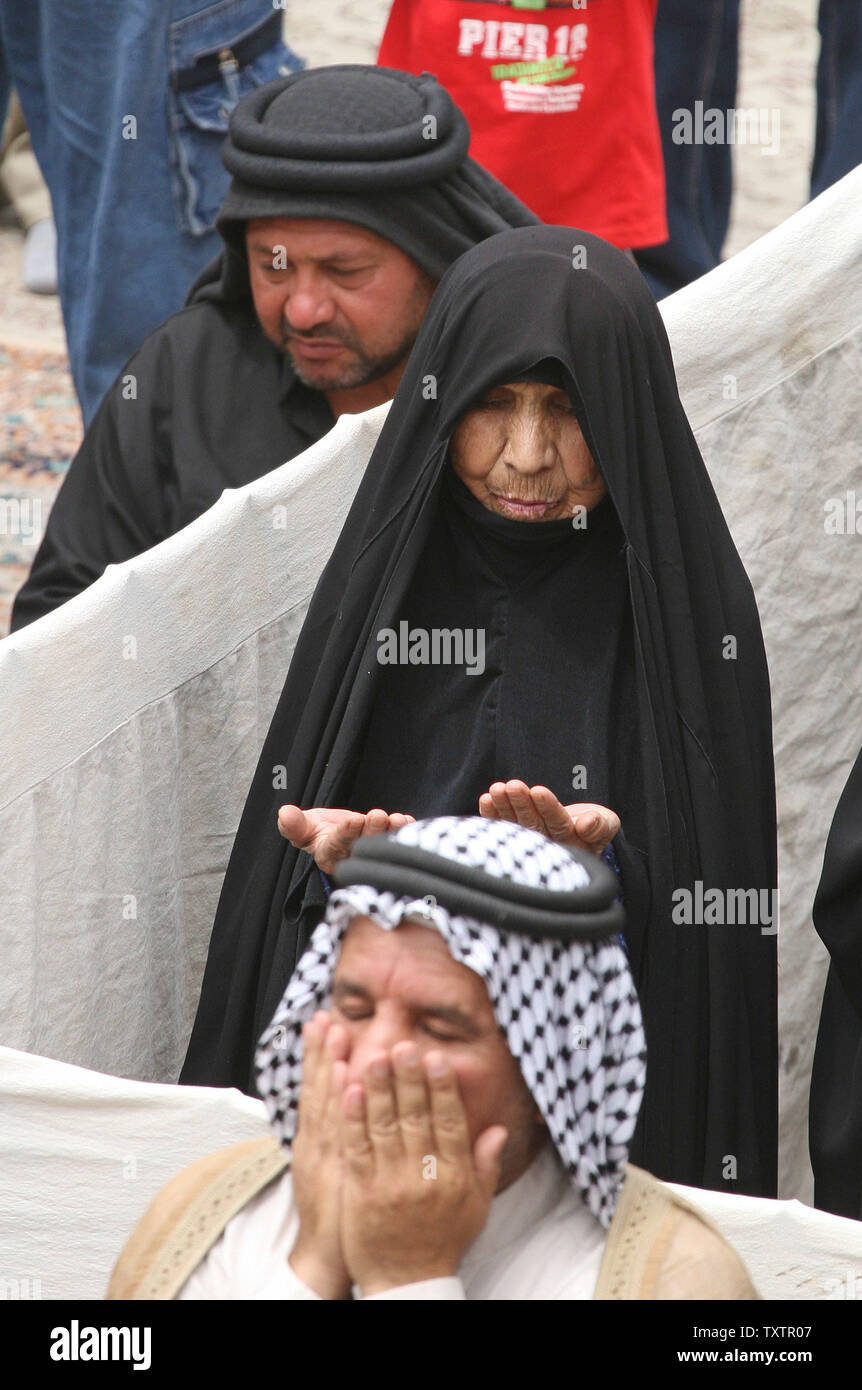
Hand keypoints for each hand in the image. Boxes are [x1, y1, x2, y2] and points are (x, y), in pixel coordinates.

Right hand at [277, 805, 415, 873]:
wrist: (340, 834)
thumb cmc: (320, 831)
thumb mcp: (304, 827)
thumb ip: (294, 824)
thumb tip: (285, 813)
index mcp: (328, 855)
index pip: (336, 846)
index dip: (345, 834)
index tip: (354, 819)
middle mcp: (352, 859)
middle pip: (363, 847)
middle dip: (372, 831)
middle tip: (379, 816)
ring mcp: (372, 857)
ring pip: (382, 846)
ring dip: (390, 831)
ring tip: (395, 818)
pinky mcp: (388, 852)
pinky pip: (398, 844)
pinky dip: (404, 832)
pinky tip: (407, 821)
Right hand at [288, 1013, 350, 1299]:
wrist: (326, 1254)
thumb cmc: (336, 1208)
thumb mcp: (333, 1163)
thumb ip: (341, 1128)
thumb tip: (350, 1093)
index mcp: (315, 1138)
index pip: (316, 1087)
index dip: (319, 1054)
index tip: (323, 1020)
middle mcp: (314, 1142)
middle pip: (317, 1088)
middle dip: (320, 1051)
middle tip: (324, 1014)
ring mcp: (323, 1156)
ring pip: (325, 1104)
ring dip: (329, 1067)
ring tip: (333, 1033)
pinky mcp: (336, 1173)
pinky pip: (340, 1135)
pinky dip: (340, 1108)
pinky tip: (346, 1082)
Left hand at [339, 1043, 506, 1296]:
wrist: (407, 1283)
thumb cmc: (442, 1241)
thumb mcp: (476, 1206)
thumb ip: (486, 1164)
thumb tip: (501, 1128)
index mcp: (454, 1176)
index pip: (450, 1122)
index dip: (443, 1089)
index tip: (436, 1058)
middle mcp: (425, 1177)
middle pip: (417, 1118)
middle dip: (409, 1079)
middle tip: (403, 1046)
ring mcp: (391, 1184)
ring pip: (385, 1127)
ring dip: (378, 1089)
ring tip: (373, 1057)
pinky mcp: (362, 1193)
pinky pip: (357, 1148)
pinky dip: (353, 1119)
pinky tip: (348, 1092)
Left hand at [478, 780, 619, 854]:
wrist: (579, 830)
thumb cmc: (594, 824)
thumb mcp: (606, 822)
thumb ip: (600, 825)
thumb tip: (585, 823)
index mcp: (572, 846)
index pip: (558, 825)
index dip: (548, 808)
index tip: (539, 791)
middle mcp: (548, 848)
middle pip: (533, 824)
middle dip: (522, 803)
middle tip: (513, 786)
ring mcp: (529, 844)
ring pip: (516, 823)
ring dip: (505, 806)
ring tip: (498, 789)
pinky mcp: (514, 838)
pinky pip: (503, 826)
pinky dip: (493, 814)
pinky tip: (486, 800)